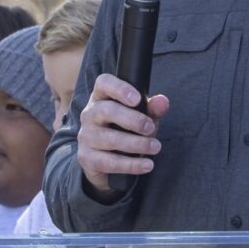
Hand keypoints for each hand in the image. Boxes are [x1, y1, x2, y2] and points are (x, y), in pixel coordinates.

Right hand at [76, 73, 170, 197]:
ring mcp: (85, 136)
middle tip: (151, 128)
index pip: (104, 83)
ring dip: (136, 144)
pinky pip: (108, 162)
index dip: (120, 88)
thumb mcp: (141, 118)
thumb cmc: (125, 130)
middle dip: (133, 120)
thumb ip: (152, 109)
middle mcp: (89, 114)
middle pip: (107, 110)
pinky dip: (131, 164)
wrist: (105, 160)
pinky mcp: (86, 158)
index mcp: (102, 97)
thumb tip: (163, 102)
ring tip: (155, 147)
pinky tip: (147, 164)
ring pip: (109, 138)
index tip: (137, 99)